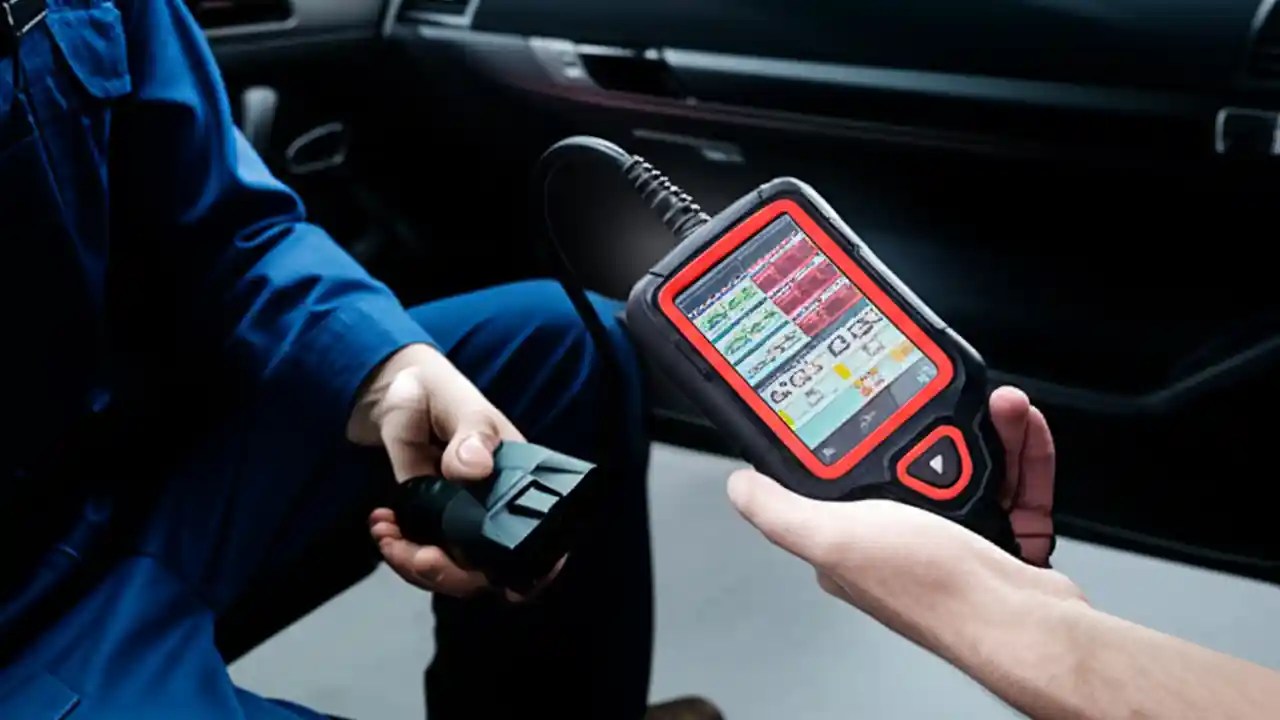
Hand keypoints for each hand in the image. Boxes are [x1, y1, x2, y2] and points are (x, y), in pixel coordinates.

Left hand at [348, 343, 554, 599]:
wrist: (397, 395)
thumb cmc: (438, 392)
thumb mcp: (458, 406)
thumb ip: (469, 434)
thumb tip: (475, 468)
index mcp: (521, 483)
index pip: (544, 540)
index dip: (532, 572)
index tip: (507, 587)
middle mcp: (498, 510)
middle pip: (491, 570)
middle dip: (452, 575)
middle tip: (419, 558)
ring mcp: (464, 522)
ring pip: (453, 571)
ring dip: (416, 566)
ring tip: (386, 533)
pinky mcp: (432, 526)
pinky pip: (422, 557)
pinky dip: (399, 552)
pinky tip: (382, 524)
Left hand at [727, 386, 1076, 630]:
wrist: (1023, 620)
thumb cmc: (933, 589)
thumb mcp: (834, 537)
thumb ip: (779, 511)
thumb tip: (738, 486)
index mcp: (849, 540)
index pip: (838, 474)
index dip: (854, 430)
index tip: (875, 395)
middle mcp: (895, 539)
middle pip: (909, 454)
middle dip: (935, 421)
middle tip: (950, 398)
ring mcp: (949, 536)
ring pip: (964, 459)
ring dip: (986, 427)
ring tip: (1000, 407)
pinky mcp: (996, 535)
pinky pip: (1010, 478)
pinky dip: (1020, 450)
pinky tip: (1022, 426)